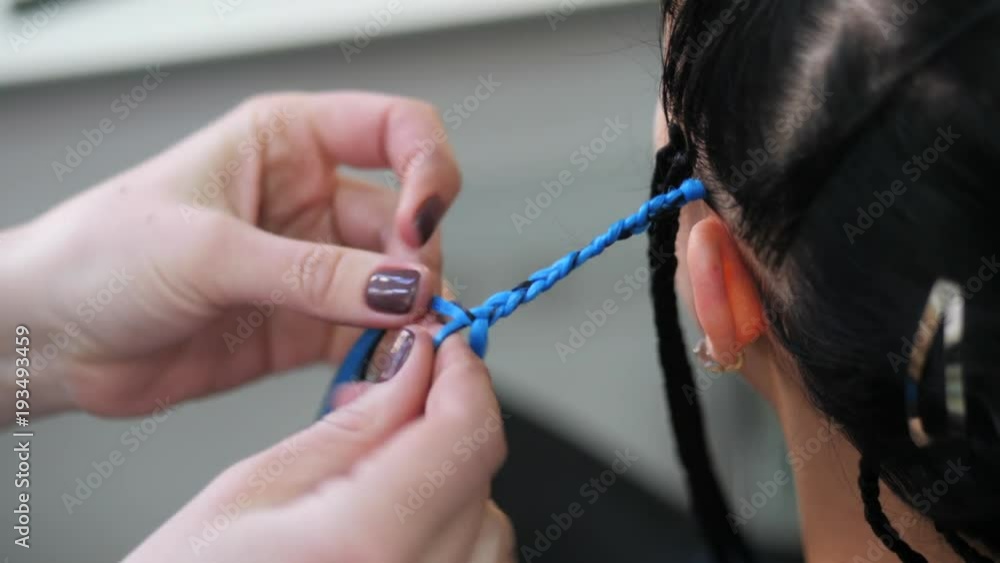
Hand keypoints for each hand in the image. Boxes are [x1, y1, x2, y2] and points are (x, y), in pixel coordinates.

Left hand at [1, 91, 460, 418]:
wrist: (51, 338)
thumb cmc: (98, 256)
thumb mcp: (210, 250)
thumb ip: (315, 273)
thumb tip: (405, 289)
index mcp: (287, 144)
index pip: (396, 130)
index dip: (428, 169)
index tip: (423, 223)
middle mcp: (308, 200)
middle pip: (406, 220)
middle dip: (419, 263)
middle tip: (410, 306)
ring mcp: (311, 266)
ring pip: (396, 283)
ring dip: (407, 315)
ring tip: (397, 344)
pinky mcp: (304, 325)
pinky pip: (367, 335)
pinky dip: (383, 353)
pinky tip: (378, 367)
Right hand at [123, 327, 513, 562]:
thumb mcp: (248, 490)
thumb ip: (350, 428)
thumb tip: (412, 368)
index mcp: (362, 543)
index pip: (465, 434)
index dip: (463, 374)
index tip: (442, 344)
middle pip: (480, 474)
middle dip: (445, 420)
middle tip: (386, 400)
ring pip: (488, 524)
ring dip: (449, 479)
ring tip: (374, 474)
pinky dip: (450, 531)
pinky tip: (389, 522)